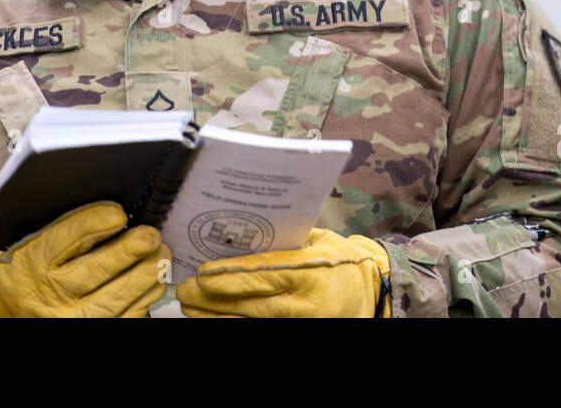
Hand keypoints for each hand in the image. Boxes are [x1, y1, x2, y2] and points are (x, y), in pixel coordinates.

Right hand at [0, 200, 170, 316]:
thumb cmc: (20, 268)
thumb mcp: (27, 241)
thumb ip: (61, 226)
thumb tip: (110, 207)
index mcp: (33, 260)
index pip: (69, 237)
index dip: (98, 221)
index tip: (118, 212)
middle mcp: (50, 292)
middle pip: (100, 268)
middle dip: (133, 248)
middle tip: (152, 235)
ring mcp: (68, 318)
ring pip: (117, 297)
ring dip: (146, 275)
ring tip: (159, 255)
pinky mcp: (85, 331)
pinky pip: (123, 318)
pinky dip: (142, 300)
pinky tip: (151, 282)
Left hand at [176, 227, 390, 317]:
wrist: (375, 292)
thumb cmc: (343, 260)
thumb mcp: (320, 240)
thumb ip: (287, 237)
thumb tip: (244, 229)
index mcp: (311, 268)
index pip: (263, 272)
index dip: (229, 275)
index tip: (203, 274)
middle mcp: (305, 299)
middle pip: (250, 301)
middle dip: (212, 298)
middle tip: (185, 292)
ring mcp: (302, 321)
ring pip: (250, 321)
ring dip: (216, 316)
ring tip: (191, 308)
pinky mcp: (299, 330)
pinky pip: (261, 330)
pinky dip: (236, 325)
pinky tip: (215, 321)